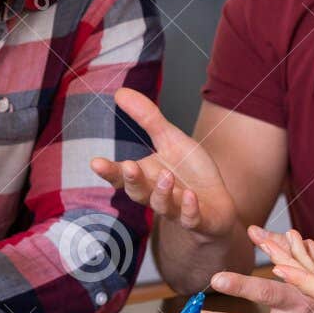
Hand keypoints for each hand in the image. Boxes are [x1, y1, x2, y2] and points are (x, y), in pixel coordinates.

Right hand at [89, 89, 236, 239]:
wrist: (218, 203)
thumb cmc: (190, 171)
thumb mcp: (170, 139)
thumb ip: (147, 118)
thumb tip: (120, 92)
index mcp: (145, 177)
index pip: (121, 175)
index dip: (109, 171)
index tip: (95, 162)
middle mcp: (156, 195)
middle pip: (138, 192)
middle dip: (133, 181)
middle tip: (129, 167)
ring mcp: (176, 210)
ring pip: (162, 206)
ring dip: (162, 192)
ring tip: (166, 176)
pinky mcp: (199, 220)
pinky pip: (190, 219)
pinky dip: (189, 210)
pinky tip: (190, 197)